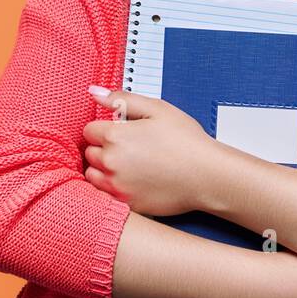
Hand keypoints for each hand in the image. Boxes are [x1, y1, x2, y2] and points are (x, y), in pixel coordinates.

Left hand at [82, 85, 224, 216]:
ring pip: (93, 175)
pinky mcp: (126, 204)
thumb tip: (95, 93)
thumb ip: (121, 99)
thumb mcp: (157, 109)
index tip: (121, 131)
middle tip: (129, 148)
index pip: (89, 130)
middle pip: (90, 153)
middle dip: (103, 148)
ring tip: (128, 165)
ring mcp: (117, 187)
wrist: (207, 176)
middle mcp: (110, 163)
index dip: (105, 128)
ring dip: (103, 169)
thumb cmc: (187, 142)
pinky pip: (105, 195)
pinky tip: (133, 181)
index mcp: (115, 137)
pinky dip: (114, 187)